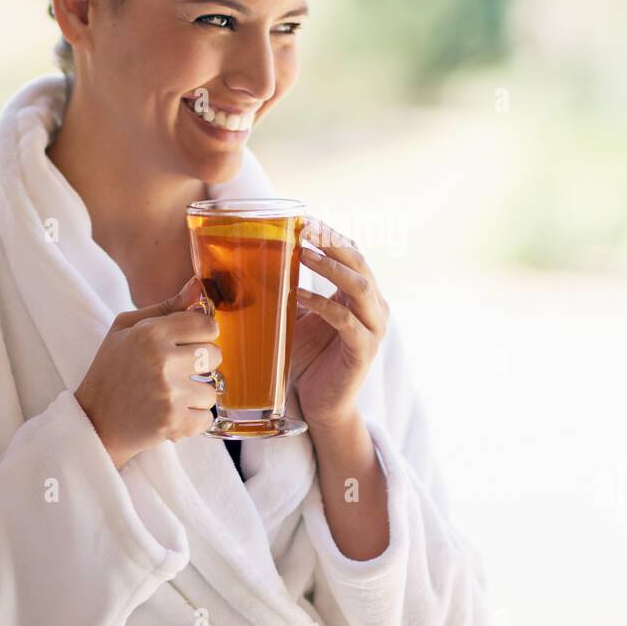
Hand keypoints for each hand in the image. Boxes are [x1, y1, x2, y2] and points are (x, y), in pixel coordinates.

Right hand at [74, 275, 222, 469]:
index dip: (202, 335)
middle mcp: (162, 361)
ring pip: (212, 390)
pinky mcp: (173, 423)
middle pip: (215, 355)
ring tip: (170, 396)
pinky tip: (170, 414)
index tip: (189, 344)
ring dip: (196, 395)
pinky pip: (206, 418)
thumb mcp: (126, 329)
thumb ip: (166, 307)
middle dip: (201, 364)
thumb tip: (198, 285)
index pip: (208, 325)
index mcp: (151, 333)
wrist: (92, 422)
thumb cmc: (111, 370)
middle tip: (178, 371)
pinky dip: (192, 420)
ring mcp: (169, 394)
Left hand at [290, 217, 389, 430]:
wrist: (322, 406)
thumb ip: (289, 291)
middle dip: (332, 242)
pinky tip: (298, 294)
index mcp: (362, 296)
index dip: (331, 234)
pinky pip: (344, 321)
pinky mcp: (363, 351)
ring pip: (358, 287)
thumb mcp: (298, 318)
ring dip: (330, 267)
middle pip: (359, 263)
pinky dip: (321, 304)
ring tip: (303, 253)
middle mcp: (375, 307)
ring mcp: (373, 329)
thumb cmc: (309, 360)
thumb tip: (251, 264)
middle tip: (304, 228)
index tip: (303, 218)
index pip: (352, 254)